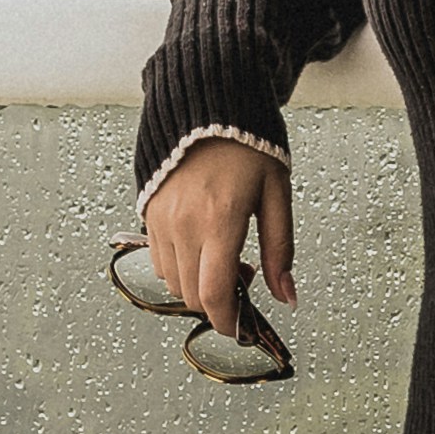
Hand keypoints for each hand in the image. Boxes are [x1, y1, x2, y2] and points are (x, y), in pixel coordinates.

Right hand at [143, 138, 296, 339]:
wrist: (210, 104)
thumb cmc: (249, 144)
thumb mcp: (277, 195)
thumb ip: (280, 250)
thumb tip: (286, 296)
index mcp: (220, 219)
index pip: (213, 293)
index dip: (226, 321)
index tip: (239, 330)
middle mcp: (183, 222)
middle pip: (191, 294)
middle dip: (216, 303)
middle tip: (243, 281)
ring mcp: (160, 217)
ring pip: (171, 281)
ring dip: (196, 285)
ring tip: (223, 258)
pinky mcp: (148, 211)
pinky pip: (157, 259)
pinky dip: (179, 267)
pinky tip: (201, 247)